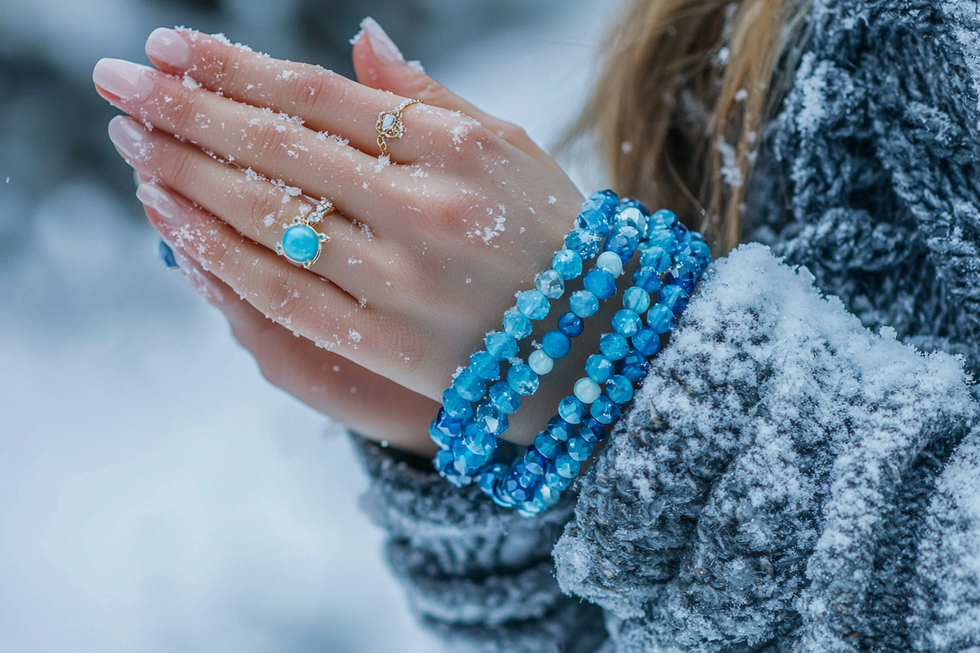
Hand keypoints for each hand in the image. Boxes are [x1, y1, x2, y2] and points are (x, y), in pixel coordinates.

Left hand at [94, 22, 588, 454]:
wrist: (595, 345)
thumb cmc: (552, 235)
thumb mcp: (511, 146)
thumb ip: (429, 95)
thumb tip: (358, 37)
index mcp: (461, 147)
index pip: (319, 96)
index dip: (233, 68)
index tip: (168, 47)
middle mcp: (428, 209)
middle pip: (279, 150)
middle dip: (185, 111)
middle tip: (119, 83)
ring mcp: (405, 283)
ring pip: (269, 223)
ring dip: (188, 180)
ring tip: (133, 143)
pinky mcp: (387, 346)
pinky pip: (284, 298)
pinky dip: (221, 260)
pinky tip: (176, 226)